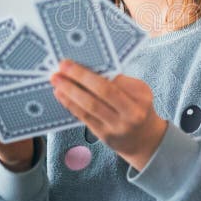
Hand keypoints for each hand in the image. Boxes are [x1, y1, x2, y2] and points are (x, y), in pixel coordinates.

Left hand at [50, 60, 167, 170]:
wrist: (143, 138)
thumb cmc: (138, 108)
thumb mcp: (138, 93)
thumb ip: (120, 82)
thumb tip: (90, 68)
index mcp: (141, 97)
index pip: (117, 80)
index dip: (95, 71)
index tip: (76, 61)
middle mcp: (131, 113)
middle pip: (103, 91)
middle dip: (81, 76)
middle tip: (63, 66)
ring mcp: (117, 126)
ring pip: (90, 106)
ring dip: (71, 91)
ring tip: (57, 80)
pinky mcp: (104, 135)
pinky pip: (85, 117)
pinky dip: (71, 104)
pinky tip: (61, 94)